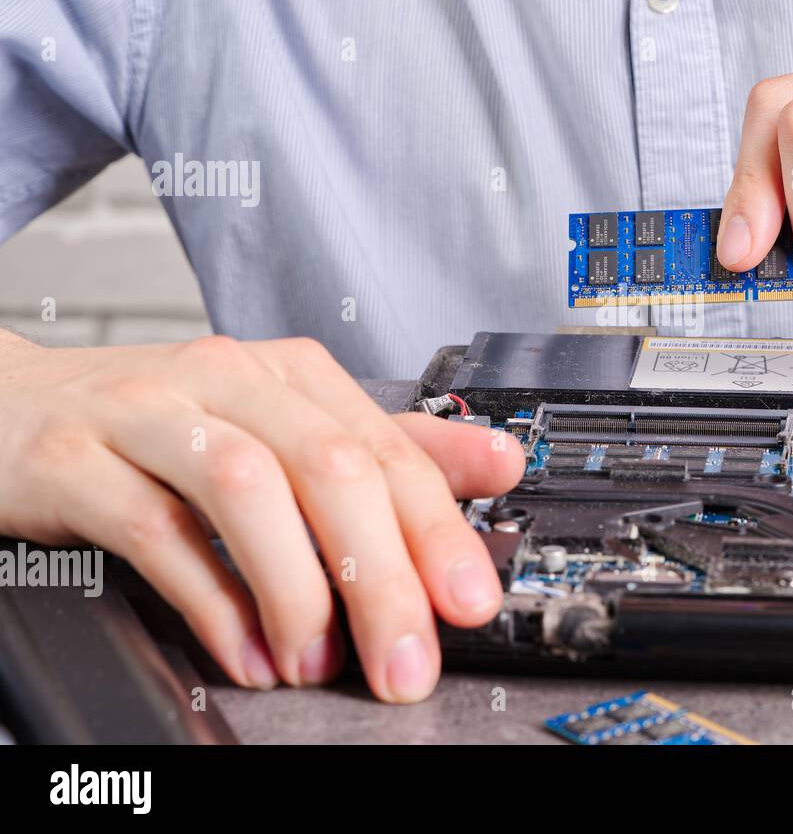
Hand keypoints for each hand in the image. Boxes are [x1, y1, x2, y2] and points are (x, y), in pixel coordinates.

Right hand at [0, 332, 522, 701]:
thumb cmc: (164, 427)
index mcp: (291, 375)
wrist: (12, 404)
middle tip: (405, 656)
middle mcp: (228, 380)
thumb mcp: (283, 429)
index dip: (438, 528)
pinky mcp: (77, 460)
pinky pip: (155, 529)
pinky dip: (211, 601)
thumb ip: (388, 450)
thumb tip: (500, 461)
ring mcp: (147, 413)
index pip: (388, 448)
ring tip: (318, 661)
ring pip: (248, 489)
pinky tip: (246, 652)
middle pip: (330, 467)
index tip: (470, 599)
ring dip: (297, 589)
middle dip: (382, 574)